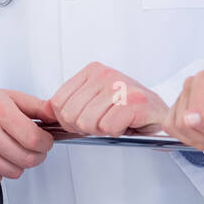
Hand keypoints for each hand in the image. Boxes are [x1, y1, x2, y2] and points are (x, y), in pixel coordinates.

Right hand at [0, 80, 55, 185]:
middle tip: (32, 148)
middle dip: (36, 155)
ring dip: (18, 164)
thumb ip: (36, 107)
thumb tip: (56, 115)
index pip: (34, 139)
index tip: (44, 141)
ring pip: (13, 172)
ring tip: (10, 150)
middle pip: (26, 159)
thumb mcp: (8, 96)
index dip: (46, 143)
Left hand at [49, 62, 167, 136]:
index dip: (68, 120)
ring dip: (102, 130)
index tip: (86, 119)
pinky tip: (127, 124)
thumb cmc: (127, 108)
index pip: (57, 103)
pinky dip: (117, 132)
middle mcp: (105, 74)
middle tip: (104, 122)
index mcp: (92, 71)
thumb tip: (44, 112)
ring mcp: (120, 86)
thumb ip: (69, 104)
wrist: (159, 113)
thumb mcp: (93, 100)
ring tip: (116, 121)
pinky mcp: (134, 102)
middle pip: (70, 115)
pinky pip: (108, 127)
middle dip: (85, 127)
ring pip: (88, 123)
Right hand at [164, 70, 203, 156]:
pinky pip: (176, 133)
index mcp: (202, 80)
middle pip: (183, 124)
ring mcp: (182, 100)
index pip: (191, 115)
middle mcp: (189, 87)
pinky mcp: (179, 113)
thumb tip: (189, 118)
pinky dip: (195, 142)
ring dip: (203, 142)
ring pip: (178, 130)